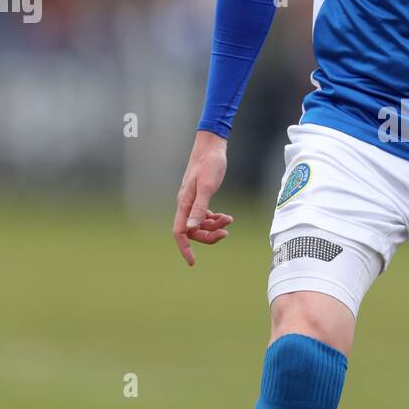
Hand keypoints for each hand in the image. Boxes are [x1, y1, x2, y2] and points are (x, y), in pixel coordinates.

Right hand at [173, 130, 233, 265]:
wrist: (211, 146)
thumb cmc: (210, 164)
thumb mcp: (207, 186)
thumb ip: (200, 208)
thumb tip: (191, 228)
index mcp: (184, 203)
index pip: (180, 232)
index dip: (185, 248)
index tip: (192, 262)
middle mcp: (185, 204)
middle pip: (192, 230)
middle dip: (209, 235)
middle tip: (226, 232)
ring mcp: (192, 201)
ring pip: (200, 223)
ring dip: (214, 226)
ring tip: (229, 220)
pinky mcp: (200, 196)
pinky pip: (204, 215)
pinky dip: (215, 218)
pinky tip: (225, 217)